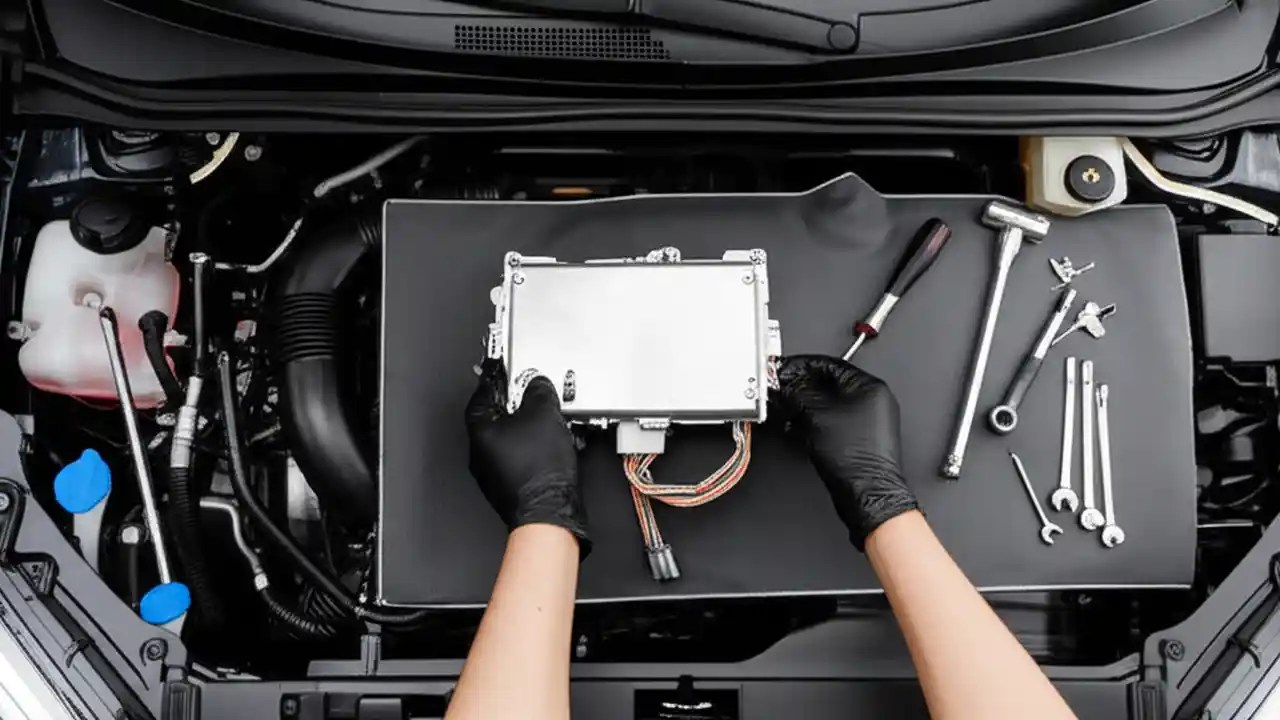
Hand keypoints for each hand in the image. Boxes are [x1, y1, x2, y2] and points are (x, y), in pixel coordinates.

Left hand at [465, 361, 589, 554]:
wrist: (549, 512)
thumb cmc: (538, 471)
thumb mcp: (543, 412)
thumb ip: (537, 390)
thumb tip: (536, 384)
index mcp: (479, 429)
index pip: (482, 392)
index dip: (496, 377)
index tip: (501, 368)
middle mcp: (480, 451)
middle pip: (496, 415)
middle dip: (518, 404)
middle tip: (533, 394)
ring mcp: (493, 471)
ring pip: (511, 437)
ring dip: (529, 427)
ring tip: (550, 422)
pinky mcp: (510, 484)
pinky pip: (520, 456)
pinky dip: (535, 447)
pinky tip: (553, 445)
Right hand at [773, 355, 918, 550]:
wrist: (867, 493)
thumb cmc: (854, 458)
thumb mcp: (816, 416)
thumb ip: (797, 394)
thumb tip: (784, 384)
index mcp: (869, 387)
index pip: (830, 364)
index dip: (802, 365)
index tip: (783, 370)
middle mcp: (872, 400)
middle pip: (828, 384)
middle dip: (801, 387)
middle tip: (781, 390)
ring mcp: (867, 420)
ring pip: (828, 403)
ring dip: (805, 405)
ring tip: (786, 410)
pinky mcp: (858, 437)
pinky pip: (831, 420)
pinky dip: (813, 420)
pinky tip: (797, 427)